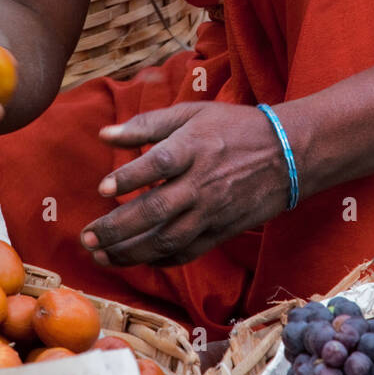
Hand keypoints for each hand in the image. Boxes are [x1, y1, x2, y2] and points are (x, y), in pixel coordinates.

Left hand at [80, 103, 292, 266]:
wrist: (286, 154)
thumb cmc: (232, 128)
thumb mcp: (191, 114)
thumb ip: (146, 125)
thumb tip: (104, 134)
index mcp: (194, 148)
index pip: (158, 165)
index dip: (129, 178)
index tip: (102, 190)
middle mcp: (202, 183)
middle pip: (156, 210)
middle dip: (118, 228)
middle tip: (87, 237)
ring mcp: (212, 212)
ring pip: (168, 239)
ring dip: (130, 252)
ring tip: (100, 256)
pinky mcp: (221, 231)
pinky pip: (186, 252)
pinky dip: (159, 260)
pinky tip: (136, 260)